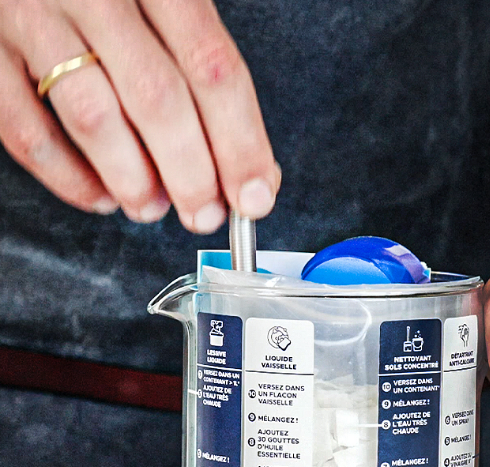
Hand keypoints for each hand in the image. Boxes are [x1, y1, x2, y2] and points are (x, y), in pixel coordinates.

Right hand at [0, 0, 279, 231]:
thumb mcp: (166, 1)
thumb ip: (205, 70)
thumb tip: (253, 171)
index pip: (212, 68)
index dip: (240, 143)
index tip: (256, 196)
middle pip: (158, 98)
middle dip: (192, 174)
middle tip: (206, 216)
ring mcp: (32, 15)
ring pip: (94, 116)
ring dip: (133, 179)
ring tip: (153, 209)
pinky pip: (26, 128)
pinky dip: (68, 177)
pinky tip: (101, 198)